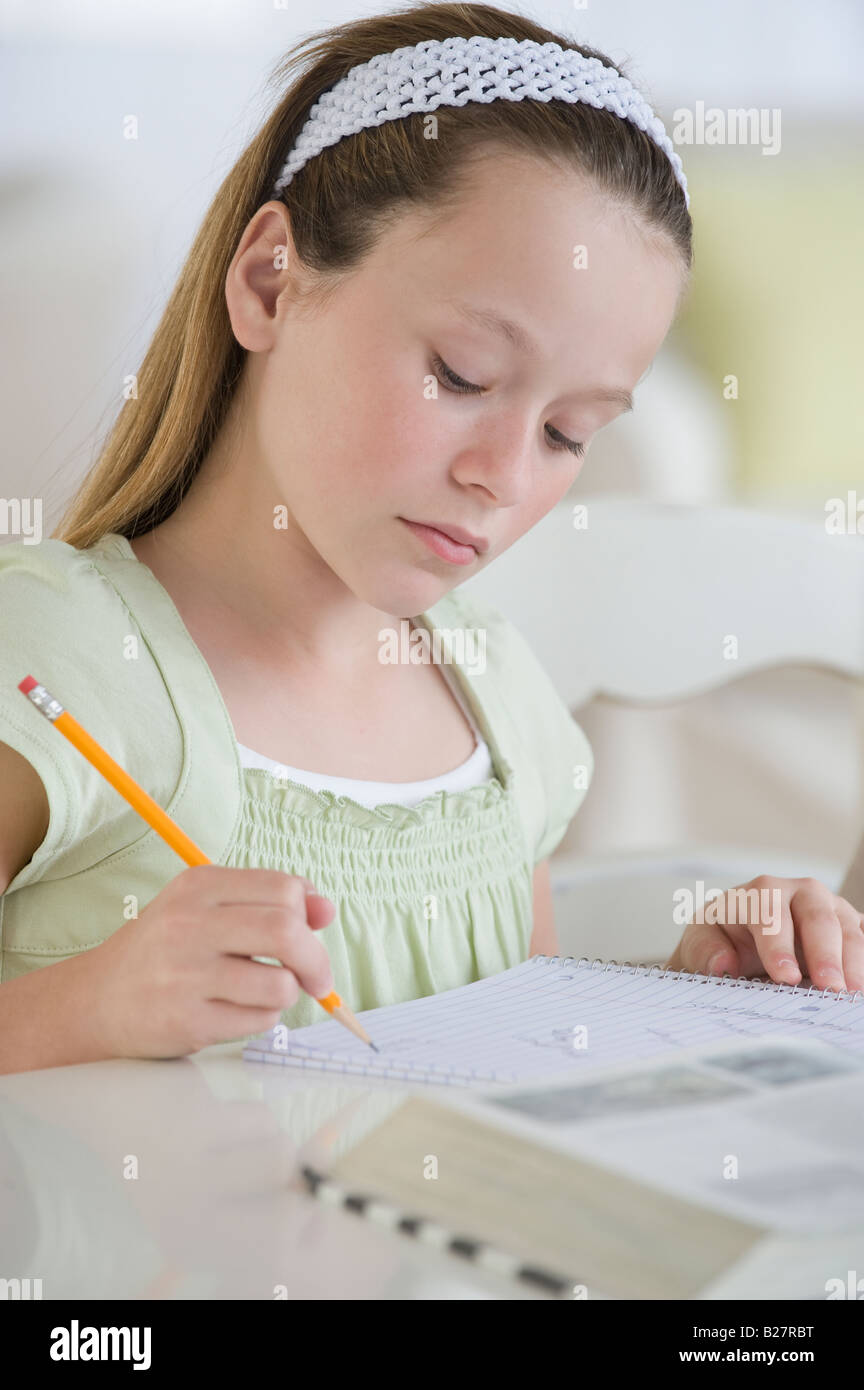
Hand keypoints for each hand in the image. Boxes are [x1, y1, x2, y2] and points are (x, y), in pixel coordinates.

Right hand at [86, 865, 336, 1059]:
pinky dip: (263, 1017)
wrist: (97, 999)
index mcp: (199, 886)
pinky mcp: (187, 1021)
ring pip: (279, 984)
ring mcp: (186, 975)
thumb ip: (268, 902)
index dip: (308, 913)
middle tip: (318, 978)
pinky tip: (236, 1010)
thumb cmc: (164, 949)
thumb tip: (326, 908)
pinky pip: (259, 1020)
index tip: (310, 932)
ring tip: (265, 993)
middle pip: (286, 931)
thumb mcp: (207, 908)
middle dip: (316, 959)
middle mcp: (189, 925)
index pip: (283, 889)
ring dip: (287, 993)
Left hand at [664, 875, 863, 993]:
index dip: (778, 945)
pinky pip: (862, 935)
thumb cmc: (724, 937)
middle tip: (830, 988)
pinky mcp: (847, 924)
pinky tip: (860, 983)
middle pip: (817, 916)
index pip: (770, 913)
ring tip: (852, 993)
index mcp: (760, 892)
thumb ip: (707, 951)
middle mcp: (799, 892)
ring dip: (852, 960)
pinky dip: (863, 958)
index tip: (785, 977)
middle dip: (825, 953)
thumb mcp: (702, 941)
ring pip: (847, 926)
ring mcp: (829, 906)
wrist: (743, 937)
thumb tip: (723, 964)